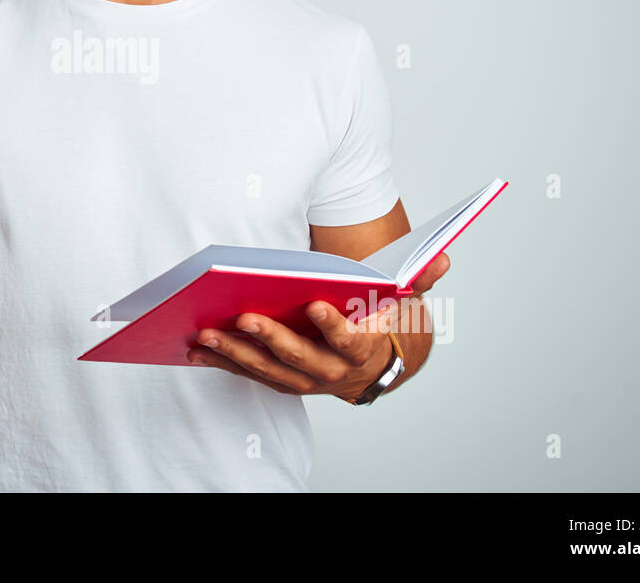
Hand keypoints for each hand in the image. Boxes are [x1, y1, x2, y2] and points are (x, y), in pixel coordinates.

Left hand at [186, 252, 448, 398]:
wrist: (371, 367)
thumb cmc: (377, 324)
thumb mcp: (401, 302)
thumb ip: (418, 280)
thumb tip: (442, 258)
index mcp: (359, 349)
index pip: (348, 339)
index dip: (334, 325)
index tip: (317, 305)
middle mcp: (330, 372)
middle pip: (298, 358)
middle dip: (270, 339)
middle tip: (244, 317)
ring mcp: (302, 381)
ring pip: (266, 370)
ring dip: (235, 354)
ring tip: (206, 335)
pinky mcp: (280, 381)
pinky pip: (249, 374)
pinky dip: (223, 363)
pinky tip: (196, 350)